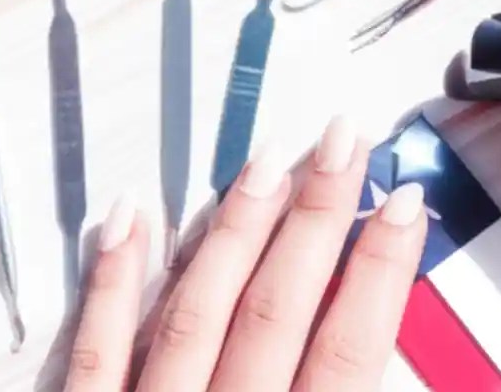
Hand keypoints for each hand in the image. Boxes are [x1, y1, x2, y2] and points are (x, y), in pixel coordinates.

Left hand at [63, 118, 428, 391]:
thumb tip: (390, 357)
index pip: (349, 351)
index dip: (380, 273)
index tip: (403, 205)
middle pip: (277, 310)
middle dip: (316, 218)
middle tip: (344, 142)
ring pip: (198, 311)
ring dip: (236, 230)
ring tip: (267, 161)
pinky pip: (98, 348)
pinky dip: (114, 278)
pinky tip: (132, 216)